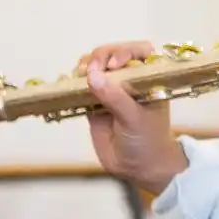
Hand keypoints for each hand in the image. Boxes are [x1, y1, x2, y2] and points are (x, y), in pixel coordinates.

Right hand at [75, 41, 185, 194]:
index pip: (140, 51)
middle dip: (101, 56)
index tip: (115, 63)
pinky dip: (74, 81)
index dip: (126, 51)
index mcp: (149, 77)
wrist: (139, 167)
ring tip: (81, 75)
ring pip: (96, 67)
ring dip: (86, 66)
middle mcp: (130, 79)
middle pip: (113, 54)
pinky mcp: (94, 103)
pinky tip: (69, 82)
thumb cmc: (147, 139)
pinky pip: (82, 86)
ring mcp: (111, 90)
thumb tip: (92, 75)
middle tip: (91, 69)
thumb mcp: (135, 118)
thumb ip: (115, 97)